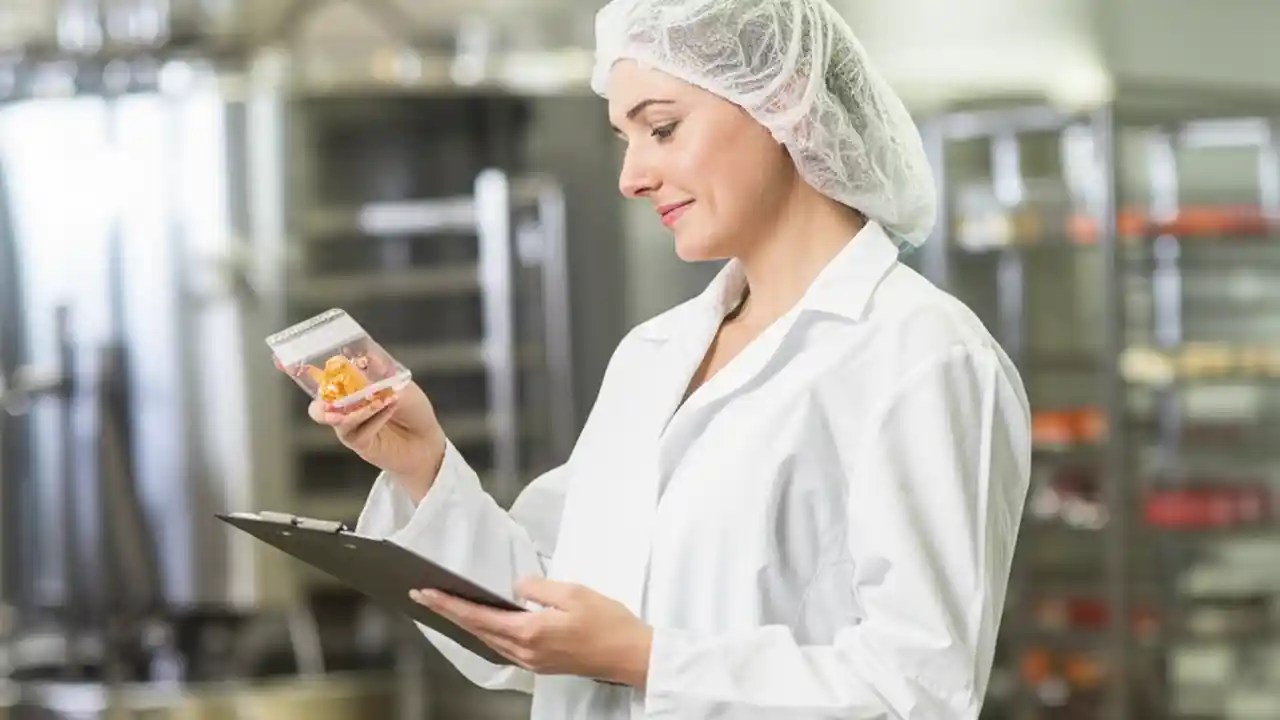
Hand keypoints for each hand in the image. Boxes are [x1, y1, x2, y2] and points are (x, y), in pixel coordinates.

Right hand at [303, 380, 445, 503]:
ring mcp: (351, 428)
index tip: (331, 366)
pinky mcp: (359, 444)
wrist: (428, 439)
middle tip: (334, 397)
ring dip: (357, 409)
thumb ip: (380, 373)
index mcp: (352, 391)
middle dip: (322, 403)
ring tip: (377, 402)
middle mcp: (347, 410)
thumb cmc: (413, 409)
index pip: (328, 382)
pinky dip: (372, 418)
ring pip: (337, 420)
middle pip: (318, 407)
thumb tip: (365, 355)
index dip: (323, 376)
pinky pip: (356, 432)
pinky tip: (389, 411)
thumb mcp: (401, 384)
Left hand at [411, 579, 652, 687]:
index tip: (426, 593)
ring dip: (466, 624)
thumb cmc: (608, 623)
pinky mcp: (541, 664)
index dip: (449, 604)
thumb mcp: (574, 593)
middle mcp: (525, 651)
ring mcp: (532, 661)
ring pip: (488, 641)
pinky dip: (486, 633)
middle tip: (425, 596)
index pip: (478, 616)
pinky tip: (483, 624)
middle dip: (448, 612)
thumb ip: (539, 588)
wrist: (631, 656)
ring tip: (448, 607)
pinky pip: (503, 648)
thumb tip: (517, 587)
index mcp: (530, 631)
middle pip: (477, 630)